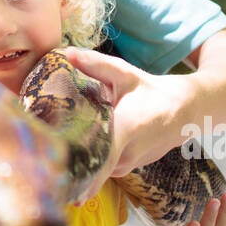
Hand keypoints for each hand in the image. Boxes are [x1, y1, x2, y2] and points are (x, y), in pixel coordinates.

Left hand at [58, 45, 189, 184]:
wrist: (185, 111)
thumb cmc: (152, 91)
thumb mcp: (125, 74)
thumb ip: (95, 64)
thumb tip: (67, 53)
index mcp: (125, 129)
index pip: (95, 156)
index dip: (72, 164)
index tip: (51, 170)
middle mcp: (126, 154)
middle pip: (89, 168)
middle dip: (64, 169)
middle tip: (39, 171)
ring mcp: (127, 165)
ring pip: (95, 171)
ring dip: (75, 167)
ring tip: (48, 164)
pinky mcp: (127, 168)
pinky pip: (102, 170)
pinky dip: (87, 165)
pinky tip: (69, 160)